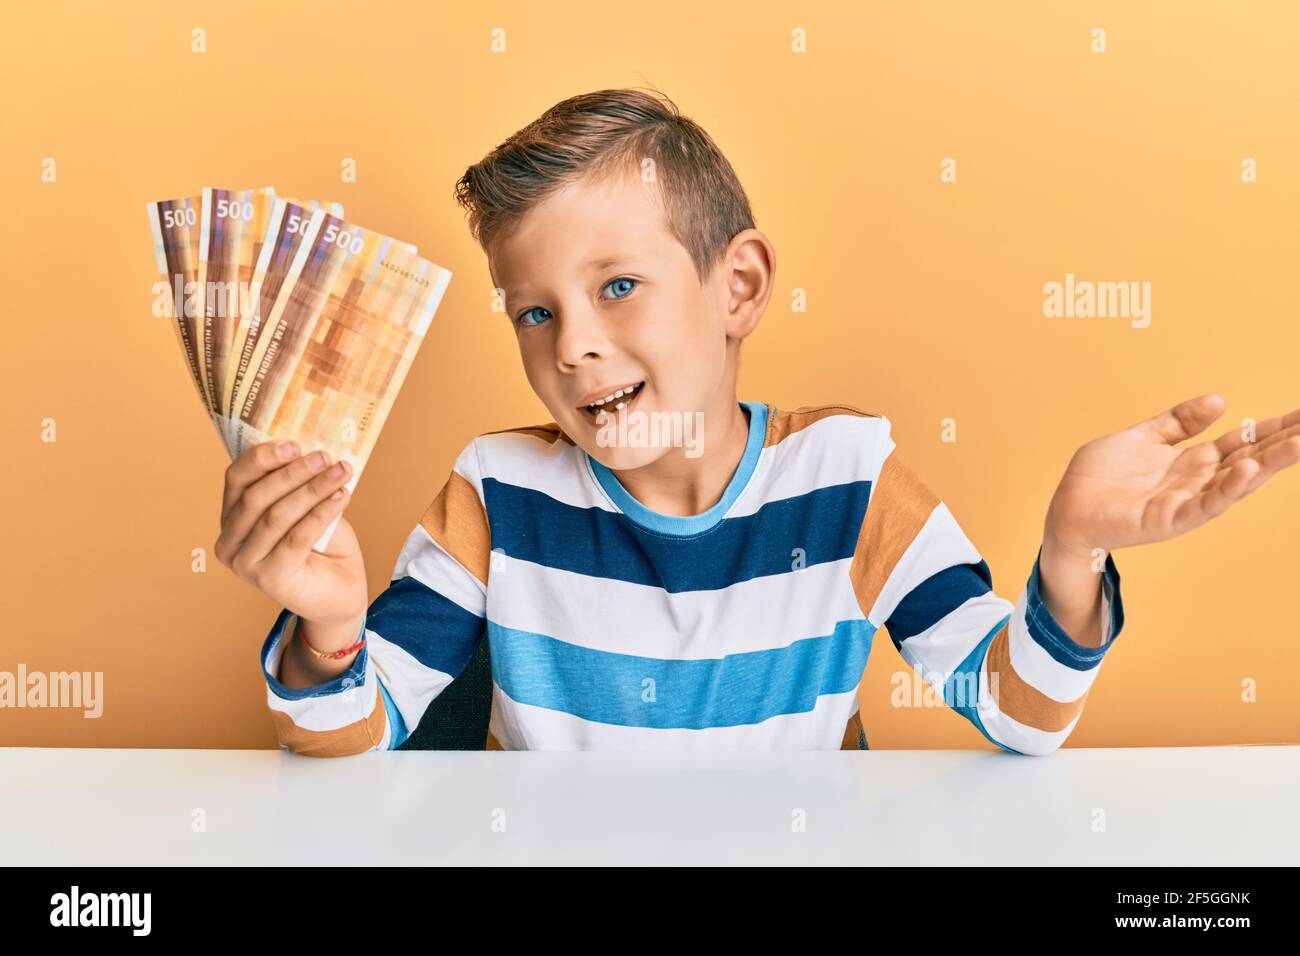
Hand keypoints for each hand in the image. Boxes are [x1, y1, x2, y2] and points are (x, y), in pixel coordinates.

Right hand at [214, 440, 367, 639]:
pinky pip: (296, 537)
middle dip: (293, 472)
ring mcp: (245, 564)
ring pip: (277, 516)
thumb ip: (300, 485)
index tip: (294, 443)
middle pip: (256, 496)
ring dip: (312, 489)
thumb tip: (313, 451)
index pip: (236, 479)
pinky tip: (342, 497)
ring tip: (341, 473)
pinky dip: (321, 513)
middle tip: (325, 456)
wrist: (339, 593)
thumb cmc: (322, 546)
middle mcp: (230, 542)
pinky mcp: (269, 579)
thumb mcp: (309, 507)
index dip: (262, 457)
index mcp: (231, 518)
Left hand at [1045, 393, 1299, 552]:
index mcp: (1193, 461)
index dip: (1274, 428)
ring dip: (1268, 464)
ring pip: (1236, 482)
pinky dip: (1227, 489)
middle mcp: (1197, 482)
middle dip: (1285, 443)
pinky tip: (1248, 470)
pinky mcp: (1167, 519)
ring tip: (1299, 443)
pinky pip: (1204, 505)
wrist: (1066, 508)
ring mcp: (1186, 502)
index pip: (1244, 441)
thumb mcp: (1142, 437)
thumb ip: (1179, 422)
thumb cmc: (1100, 476)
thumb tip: (1220, 399)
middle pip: (1251, 459)